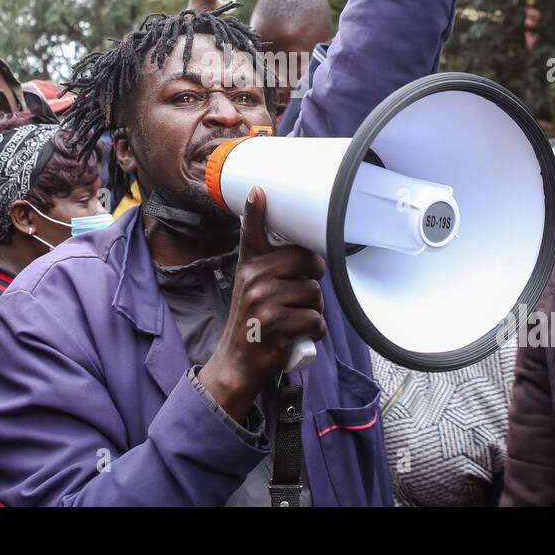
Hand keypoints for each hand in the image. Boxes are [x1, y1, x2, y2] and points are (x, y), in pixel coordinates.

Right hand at [197, 187, 326, 420]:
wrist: (237, 362)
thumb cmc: (253, 322)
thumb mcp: (250, 288)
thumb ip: (270, 267)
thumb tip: (306, 253)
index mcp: (249, 266)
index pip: (252, 232)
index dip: (256, 211)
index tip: (259, 192)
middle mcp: (253, 278)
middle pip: (308, 262)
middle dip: (313, 280)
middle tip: (299, 297)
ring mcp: (264, 300)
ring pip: (315, 293)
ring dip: (314, 310)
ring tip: (294, 319)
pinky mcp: (277, 323)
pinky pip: (316, 320)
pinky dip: (314, 331)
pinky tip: (298, 335)